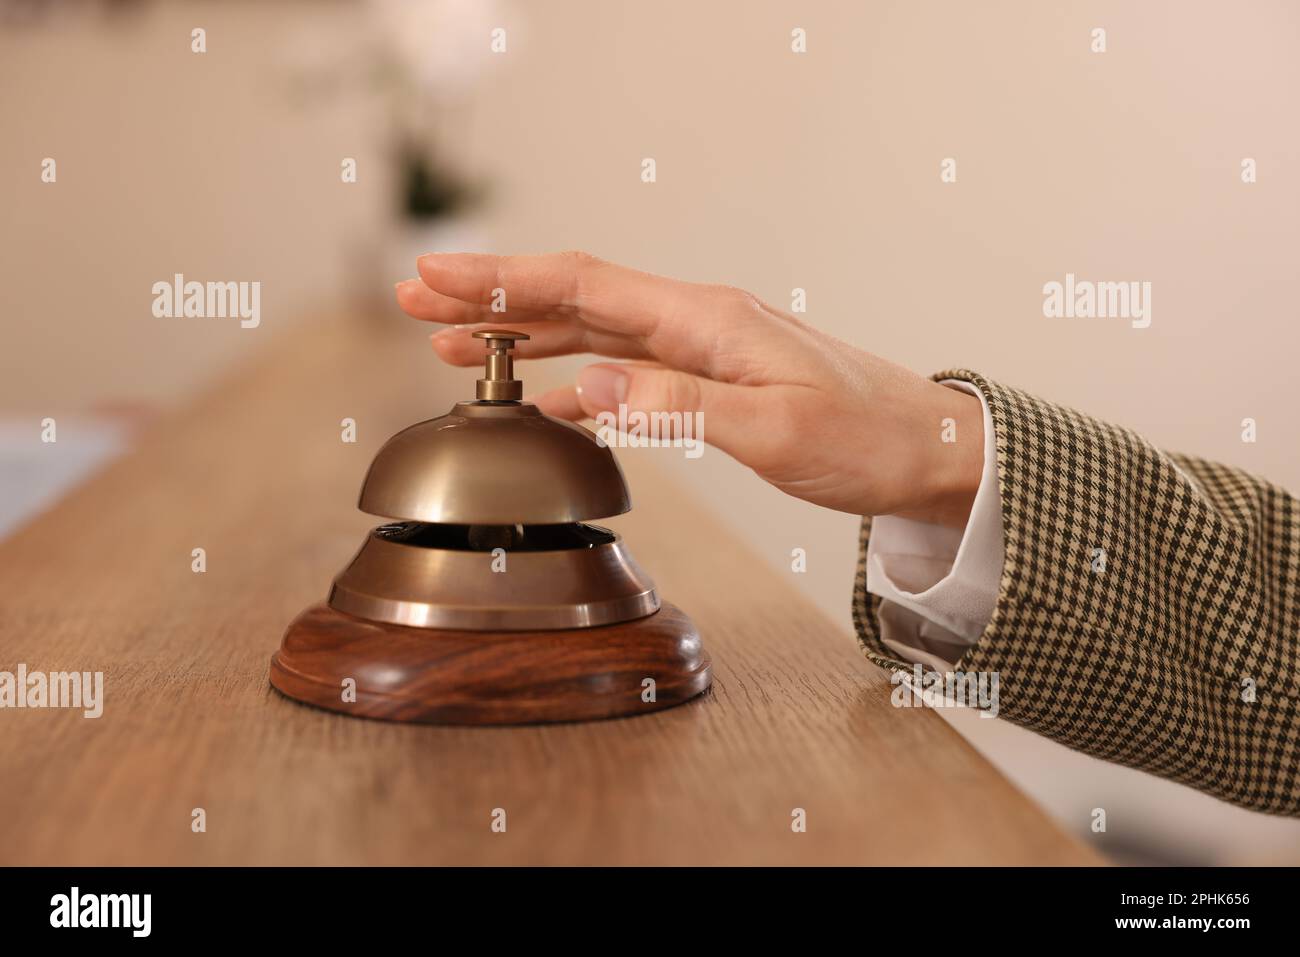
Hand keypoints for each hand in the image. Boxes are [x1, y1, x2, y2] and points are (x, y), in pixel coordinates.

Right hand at [396, 251, 982, 526]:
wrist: (926, 449)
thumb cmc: (866, 438)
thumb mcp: (771, 429)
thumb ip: (673, 404)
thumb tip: (582, 385)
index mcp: (707, 319)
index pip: (584, 285)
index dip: (504, 280)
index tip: (438, 275)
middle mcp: (697, 322)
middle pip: (574, 298)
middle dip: (492, 298)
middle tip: (417, 301)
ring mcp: (703, 348)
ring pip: (591, 331)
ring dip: (522, 333)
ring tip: (455, 343)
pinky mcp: (711, 378)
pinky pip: (623, 366)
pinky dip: (571, 372)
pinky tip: (543, 389)